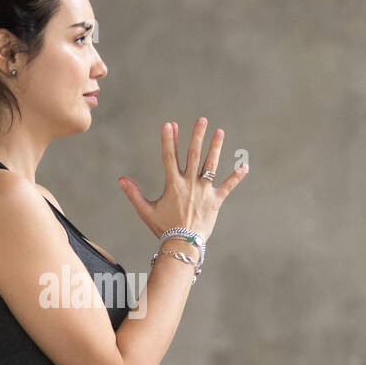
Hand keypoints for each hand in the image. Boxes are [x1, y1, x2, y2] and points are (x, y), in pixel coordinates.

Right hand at [116, 118, 247, 242]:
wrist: (183, 244)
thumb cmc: (164, 228)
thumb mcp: (146, 211)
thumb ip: (134, 194)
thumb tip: (120, 180)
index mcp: (173, 184)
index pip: (169, 157)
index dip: (169, 140)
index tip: (170, 124)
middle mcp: (190, 184)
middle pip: (194, 155)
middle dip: (197, 136)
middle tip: (201, 120)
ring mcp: (204, 191)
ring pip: (211, 165)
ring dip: (216, 147)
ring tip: (219, 131)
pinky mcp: (216, 201)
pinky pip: (228, 186)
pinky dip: (236, 176)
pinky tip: (244, 165)